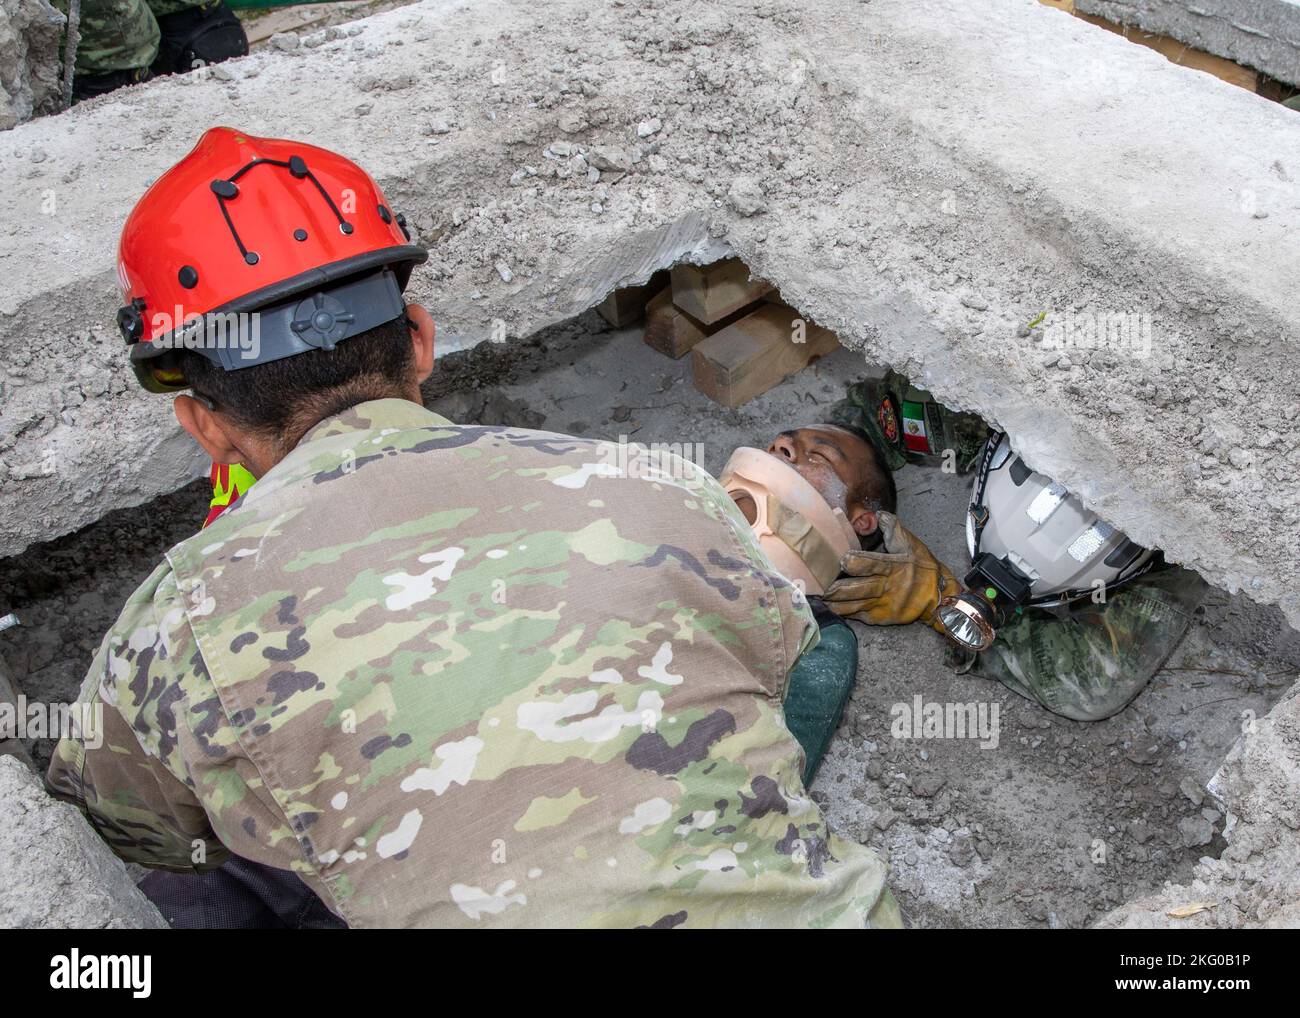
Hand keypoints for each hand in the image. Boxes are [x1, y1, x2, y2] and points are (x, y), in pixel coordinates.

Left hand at [823, 512, 958, 630]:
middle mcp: (887, 588)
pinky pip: (859, 616)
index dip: (856, 562)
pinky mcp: (881, 618)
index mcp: (894, 566)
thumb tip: (878, 515)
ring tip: (816, 597)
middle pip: (858, 589)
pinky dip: (844, 612)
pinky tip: (829, 608)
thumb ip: (893, 529)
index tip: (841, 559)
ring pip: (854, 606)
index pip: (872, 564)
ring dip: (834, 603)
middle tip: (818, 584)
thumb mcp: (911, 544)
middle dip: (836, 588)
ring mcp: (883, 606)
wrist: (939, 598)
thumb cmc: (922, 567)